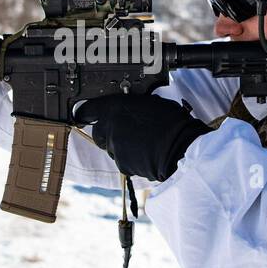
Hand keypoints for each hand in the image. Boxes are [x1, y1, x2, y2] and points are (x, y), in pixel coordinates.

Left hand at [73, 94, 209, 181]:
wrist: (181, 147)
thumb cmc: (171, 121)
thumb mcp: (150, 102)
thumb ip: (131, 106)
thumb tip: (129, 108)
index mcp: (114, 108)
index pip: (87, 109)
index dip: (85, 113)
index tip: (85, 115)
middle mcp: (110, 127)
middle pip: (98, 132)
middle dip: (108, 132)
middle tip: (125, 130)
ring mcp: (115, 148)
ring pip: (111, 148)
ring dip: (121, 146)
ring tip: (142, 143)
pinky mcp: (123, 165)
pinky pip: (123, 161)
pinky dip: (131, 159)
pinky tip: (146, 154)